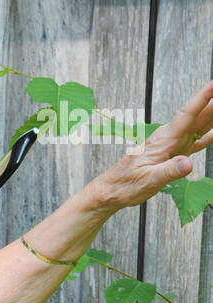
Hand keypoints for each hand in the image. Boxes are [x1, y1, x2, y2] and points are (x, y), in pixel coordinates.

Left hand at [89, 78, 212, 210]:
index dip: (201, 99)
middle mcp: (170, 138)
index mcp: (164, 140)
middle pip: (197, 116)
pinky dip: (207, 135)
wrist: (112, 190)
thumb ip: (169, 171)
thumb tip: (188, 163)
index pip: (187, 115)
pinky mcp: (173, 154)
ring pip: (198, 126)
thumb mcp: (149, 180)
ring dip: (212, 115)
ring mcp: (172, 145)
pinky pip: (195, 142)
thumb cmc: (127, 185)